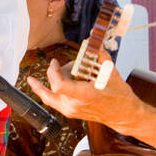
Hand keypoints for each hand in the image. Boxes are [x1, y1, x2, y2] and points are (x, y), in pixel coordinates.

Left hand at [28, 58, 142, 131]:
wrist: (122, 114)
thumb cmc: (119, 97)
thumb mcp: (111, 73)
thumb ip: (100, 55)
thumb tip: (95, 41)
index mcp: (84, 95)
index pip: (58, 85)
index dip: (53, 71)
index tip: (55, 62)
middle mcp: (74, 105)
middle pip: (54, 84)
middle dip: (60, 70)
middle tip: (71, 64)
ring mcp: (70, 110)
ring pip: (50, 93)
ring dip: (56, 78)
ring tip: (69, 71)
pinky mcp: (69, 112)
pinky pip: (50, 100)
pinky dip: (42, 90)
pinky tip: (33, 82)